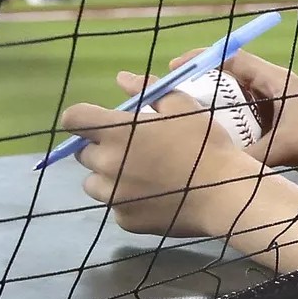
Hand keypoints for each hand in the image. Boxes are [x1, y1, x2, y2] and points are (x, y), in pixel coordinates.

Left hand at [65, 85, 261, 239]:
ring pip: (95, 184)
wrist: (224, 193)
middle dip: (101, 149)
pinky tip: (155, 198)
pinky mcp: (125, 220)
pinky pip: (116, 207)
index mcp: (116, 132)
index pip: (73, 119)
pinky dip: (128, 201)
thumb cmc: (205, 145)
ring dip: (109, 177)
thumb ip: (148, 90)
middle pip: (83, 154)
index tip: (98, 123)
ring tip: (142, 177)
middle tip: (133, 150)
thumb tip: (122, 79)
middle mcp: (106, 163)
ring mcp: (113, 195)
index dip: (82, 119)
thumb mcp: (183, 107)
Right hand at [146, 46, 297, 185]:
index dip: (198, 62)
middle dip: (195, 93)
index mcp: (275, 81)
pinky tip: (205, 152)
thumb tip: (215, 171)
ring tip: (176, 131)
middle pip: (224, 85)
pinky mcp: (276, 134)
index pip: (230, 59)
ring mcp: (273, 113)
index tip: (171, 71)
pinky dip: (225, 138)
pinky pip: (242, 131)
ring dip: (209, 118)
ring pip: (231, 111)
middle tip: (164, 108)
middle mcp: (271, 93)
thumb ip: (252, 157)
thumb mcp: (289, 147)